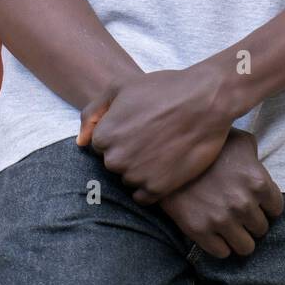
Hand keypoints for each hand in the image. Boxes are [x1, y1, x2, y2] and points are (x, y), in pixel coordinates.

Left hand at [77, 61, 235, 202]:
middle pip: (114, 164)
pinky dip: (152, 185)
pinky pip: (143, 197)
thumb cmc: (163, 89)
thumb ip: (92, 113)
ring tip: (162, 148)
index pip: (101, 146)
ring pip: (128, 180)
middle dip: (128, 153)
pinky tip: (165, 167)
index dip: (120, 135)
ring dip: (140, 170)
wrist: (204, 101)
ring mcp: (136, 175)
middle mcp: (116, 159)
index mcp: (104, 135)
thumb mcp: (120, 88)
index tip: (138, 125)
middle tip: (151, 136)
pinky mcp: (158, 188)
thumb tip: (80, 143)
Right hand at [158, 127, 283, 258]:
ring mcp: (222, 220)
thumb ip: (255, 155)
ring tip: (228, 224)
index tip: (254, 201)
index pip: (276, 208)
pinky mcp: (201, 232)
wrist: (168, 156)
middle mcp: (243, 204)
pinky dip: (219, 244)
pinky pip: (222, 253)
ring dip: (238, 237)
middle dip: (251, 220)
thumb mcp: (238, 140)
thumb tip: (260, 166)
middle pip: (261, 229)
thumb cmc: (208, 148)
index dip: (266, 204)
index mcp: (257, 181)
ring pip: (246, 247)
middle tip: (238, 210)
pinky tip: (213, 229)